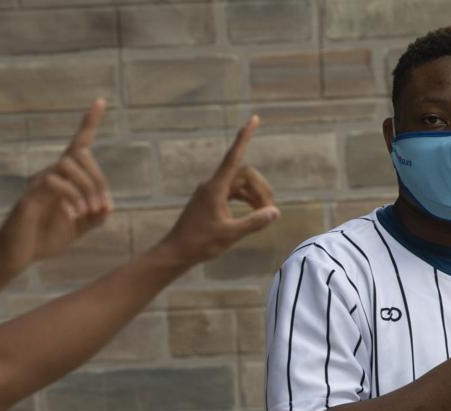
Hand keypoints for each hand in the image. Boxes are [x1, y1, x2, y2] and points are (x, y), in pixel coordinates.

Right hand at [0, 99, 111, 277]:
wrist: (15, 256)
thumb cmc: (43, 239)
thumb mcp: (77, 229)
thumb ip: (94, 216)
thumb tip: (108, 205)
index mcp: (63, 179)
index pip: (78, 144)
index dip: (89, 122)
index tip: (101, 101)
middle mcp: (50, 175)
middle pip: (80, 155)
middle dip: (97, 179)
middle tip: (101, 208)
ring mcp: (38, 184)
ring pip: (67, 165)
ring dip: (86, 188)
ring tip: (88, 214)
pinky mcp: (29, 197)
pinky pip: (54, 183)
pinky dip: (71, 198)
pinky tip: (73, 217)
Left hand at [160, 115, 280, 264]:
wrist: (175, 253)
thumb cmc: (200, 244)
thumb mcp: (231, 234)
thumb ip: (254, 222)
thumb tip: (275, 212)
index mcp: (215, 188)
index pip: (234, 156)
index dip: (244, 137)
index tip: (253, 118)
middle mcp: (212, 186)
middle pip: (243, 174)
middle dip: (260, 188)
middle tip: (269, 211)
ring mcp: (209, 193)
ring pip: (238, 185)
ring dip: (253, 196)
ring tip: (264, 214)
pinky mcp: (209, 202)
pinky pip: (231, 193)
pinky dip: (244, 200)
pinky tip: (252, 214)